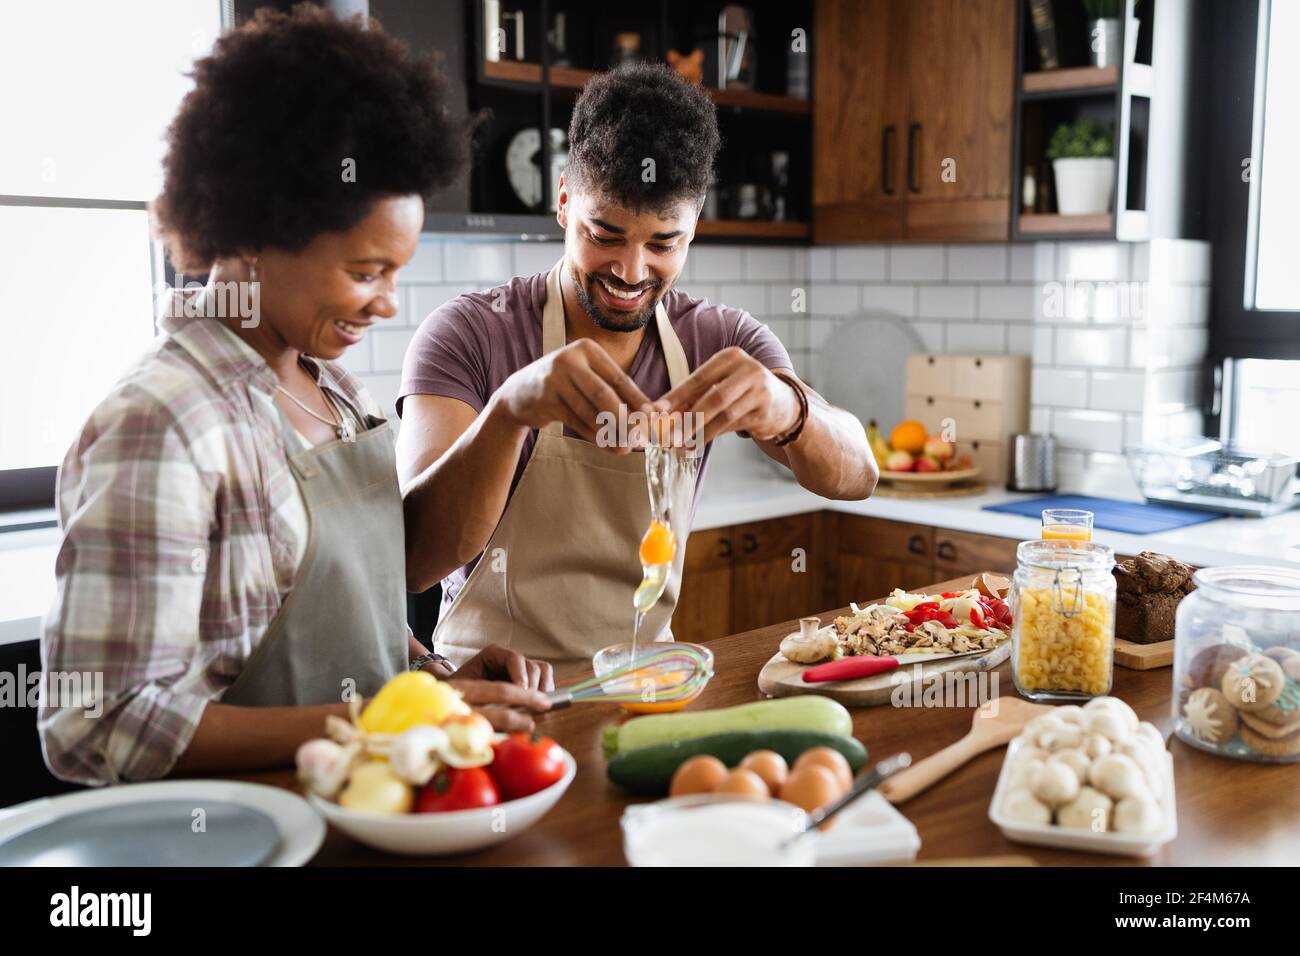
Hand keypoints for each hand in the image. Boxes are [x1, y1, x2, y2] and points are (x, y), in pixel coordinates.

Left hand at [446, 645, 554, 732]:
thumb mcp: (465, 690)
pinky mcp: (530, 680)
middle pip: (532, 666)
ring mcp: (522, 669)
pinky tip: (536, 706)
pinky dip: (545, 692)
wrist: (460, 696)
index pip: (514, 658)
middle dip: (532, 687)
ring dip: (541, 690)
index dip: (520, 674)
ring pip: (543, 671)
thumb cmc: (461, 692)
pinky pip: (546, 680)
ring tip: (534, 707)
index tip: (520, 692)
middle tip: (528, 706)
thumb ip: (478, 693)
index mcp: (493, 655)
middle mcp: (510, 659)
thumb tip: (493, 704)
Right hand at [493, 339, 652, 451]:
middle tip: (640, 438)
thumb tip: (653, 412)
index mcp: (587, 349)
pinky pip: (576, 422)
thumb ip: (618, 392)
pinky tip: (607, 446)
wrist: (520, 393)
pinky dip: (594, 436)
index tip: (653, 418)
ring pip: (590, 411)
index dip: (638, 400)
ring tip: (625, 447)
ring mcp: (554, 379)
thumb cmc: (567, 385)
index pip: (619, 378)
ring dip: (610, 433)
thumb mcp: (590, 379)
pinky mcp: (545, 400)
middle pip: (604, 394)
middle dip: (625, 419)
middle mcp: (569, 359)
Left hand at [656, 348, 799, 444]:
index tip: (655, 411)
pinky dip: (710, 437)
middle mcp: (747, 369)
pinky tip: (694, 446)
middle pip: (713, 396)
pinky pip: (733, 426)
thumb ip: (694, 396)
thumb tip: (660, 413)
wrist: (783, 404)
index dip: (676, 395)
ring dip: (699, 431)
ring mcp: (759, 390)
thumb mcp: (719, 385)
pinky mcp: (765, 411)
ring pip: (724, 414)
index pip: (699, 377)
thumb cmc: (741, 392)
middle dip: (687, 417)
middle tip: (666, 434)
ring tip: (678, 444)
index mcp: (730, 357)